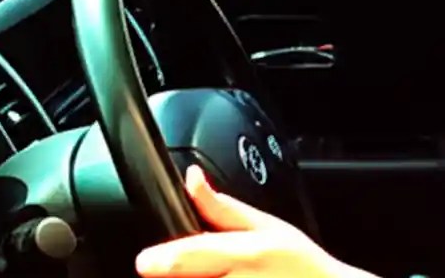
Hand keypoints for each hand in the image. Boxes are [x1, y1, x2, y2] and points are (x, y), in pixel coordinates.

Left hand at [135, 164, 377, 277]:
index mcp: (250, 253)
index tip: (146, 262)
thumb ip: (222, 208)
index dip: (170, 260)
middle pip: (193, 275)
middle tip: (168, 266)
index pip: (201, 256)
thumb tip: (191, 178)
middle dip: (175, 270)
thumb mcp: (267, 227)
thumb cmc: (298, 264)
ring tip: (222, 272)